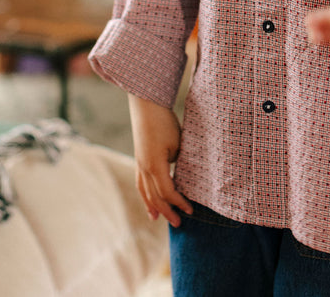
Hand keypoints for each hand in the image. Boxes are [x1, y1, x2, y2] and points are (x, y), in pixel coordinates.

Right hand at [128, 94, 192, 226]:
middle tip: (179, 223)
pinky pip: (140, 182)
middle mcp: (144, 168)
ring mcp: (139, 163)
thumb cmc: (164, 123)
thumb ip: (177, 162)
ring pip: (145, 191)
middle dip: (167, 211)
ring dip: (152, 206)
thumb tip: (179, 175)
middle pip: (155, 196)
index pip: (168, 192)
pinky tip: (148, 199)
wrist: (147, 106)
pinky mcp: (139, 158)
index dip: (179, 202)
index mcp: (155, 166)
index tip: (190, 209)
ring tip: (157, 219)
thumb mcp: (176, 143)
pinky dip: (145, 194)